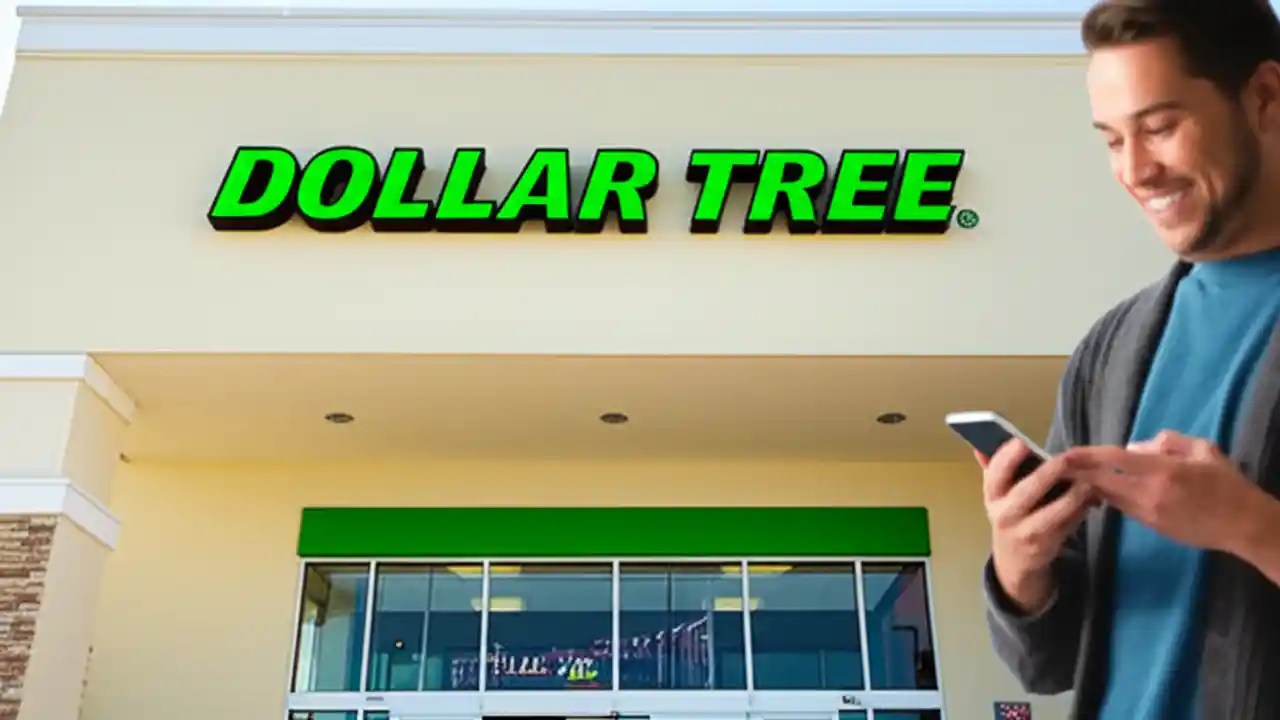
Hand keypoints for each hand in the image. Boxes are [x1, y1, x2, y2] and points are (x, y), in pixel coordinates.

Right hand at [980, 440, 1096, 613]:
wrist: (1013, 561)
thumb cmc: (1010, 515)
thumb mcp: (998, 496)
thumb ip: (995, 470)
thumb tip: (979, 445)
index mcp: (992, 497)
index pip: (994, 475)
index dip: (1006, 458)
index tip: (1021, 442)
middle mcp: (1004, 515)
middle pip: (1025, 492)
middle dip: (1045, 475)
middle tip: (1064, 459)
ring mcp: (1025, 532)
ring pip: (1053, 512)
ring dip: (1072, 496)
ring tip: (1088, 481)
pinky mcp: (1046, 545)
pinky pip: (1067, 525)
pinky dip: (1081, 511)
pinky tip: (1091, 499)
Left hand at [1062, 431, 1272, 554]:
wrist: (1244, 525)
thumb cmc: (1227, 484)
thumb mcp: (1203, 450)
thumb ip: (1167, 442)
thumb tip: (1134, 447)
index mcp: (1163, 471)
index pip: (1114, 461)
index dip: (1086, 456)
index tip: (1064, 453)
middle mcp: (1150, 494)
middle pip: (1102, 482)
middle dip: (1077, 474)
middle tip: (1056, 467)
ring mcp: (1149, 513)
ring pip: (1109, 497)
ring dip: (1091, 487)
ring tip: (1072, 477)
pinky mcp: (1151, 527)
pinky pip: (1123, 508)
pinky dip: (1110, 498)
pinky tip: (1100, 490)